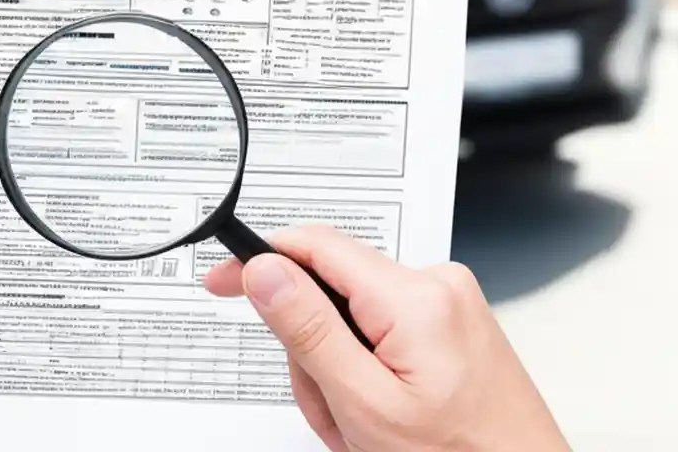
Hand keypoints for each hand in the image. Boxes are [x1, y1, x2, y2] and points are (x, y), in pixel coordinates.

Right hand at [204, 226, 567, 451]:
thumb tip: (266, 271)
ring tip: (367, 431)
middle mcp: (438, 286)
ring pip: (354, 322)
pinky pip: (385, 335)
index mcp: (416, 297)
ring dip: (343, 378)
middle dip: (315, 357)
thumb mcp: (366, 405)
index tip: (223, 279)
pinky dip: (370, 377)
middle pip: (331, 293)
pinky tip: (387, 420)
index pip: (316, 246)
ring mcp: (451, 305)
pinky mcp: (454, 325)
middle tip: (334, 414)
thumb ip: (310, 332)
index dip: (260, 260)